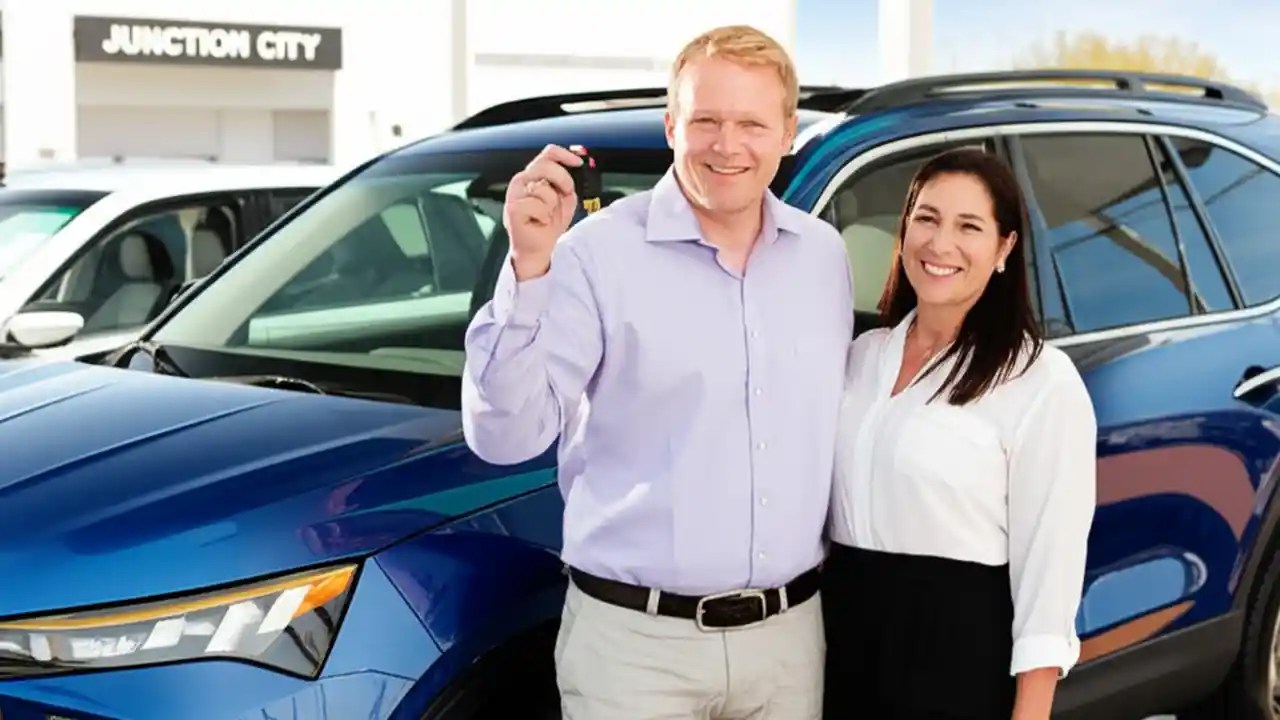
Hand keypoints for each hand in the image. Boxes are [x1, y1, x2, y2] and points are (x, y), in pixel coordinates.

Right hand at [504, 144, 583, 279]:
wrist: (538, 248)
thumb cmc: (548, 224)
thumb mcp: (565, 200)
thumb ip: (567, 184)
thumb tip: (575, 170)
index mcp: (533, 176)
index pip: (547, 153)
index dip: (564, 154)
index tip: (577, 163)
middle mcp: (521, 181)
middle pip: (545, 165)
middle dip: (562, 179)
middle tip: (565, 193)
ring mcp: (515, 194)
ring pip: (542, 188)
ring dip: (552, 205)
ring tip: (546, 215)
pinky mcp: (513, 209)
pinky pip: (537, 205)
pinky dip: (544, 216)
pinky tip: (539, 222)